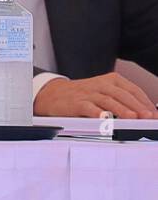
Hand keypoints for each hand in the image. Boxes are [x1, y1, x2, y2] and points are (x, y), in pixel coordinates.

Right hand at [34, 73, 157, 118]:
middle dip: (137, 106)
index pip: (132, 90)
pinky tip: (105, 118)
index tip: (154, 114)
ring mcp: (88, 93)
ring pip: (108, 100)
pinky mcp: (76, 103)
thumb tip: (143, 113)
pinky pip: (88, 107)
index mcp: (110, 80)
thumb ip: (121, 100)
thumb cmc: (82, 95)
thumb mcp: (103, 92)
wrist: (52, 94)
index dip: (145, 102)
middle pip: (122, 94)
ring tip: (133, 118)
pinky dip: (97, 113)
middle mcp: (100, 85)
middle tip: (148, 116)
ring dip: (122, 110)